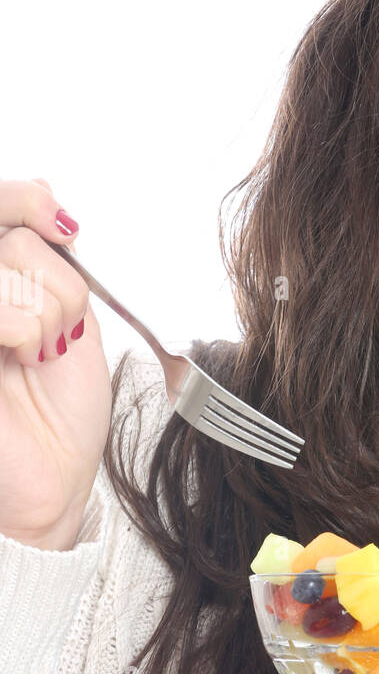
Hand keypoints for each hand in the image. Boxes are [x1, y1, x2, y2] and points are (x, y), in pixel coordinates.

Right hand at [0, 177, 110, 545]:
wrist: (53, 475)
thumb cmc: (59, 413)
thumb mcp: (75, 319)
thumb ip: (55, 261)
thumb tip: (46, 199)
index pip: (0, 203)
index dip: (28, 198)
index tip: (66, 227)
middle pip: (11, 232)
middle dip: (55, 277)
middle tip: (60, 325)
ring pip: (10, 256)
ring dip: (47, 309)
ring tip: (38, 353)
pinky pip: (0, 307)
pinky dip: (25, 327)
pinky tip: (20, 359)